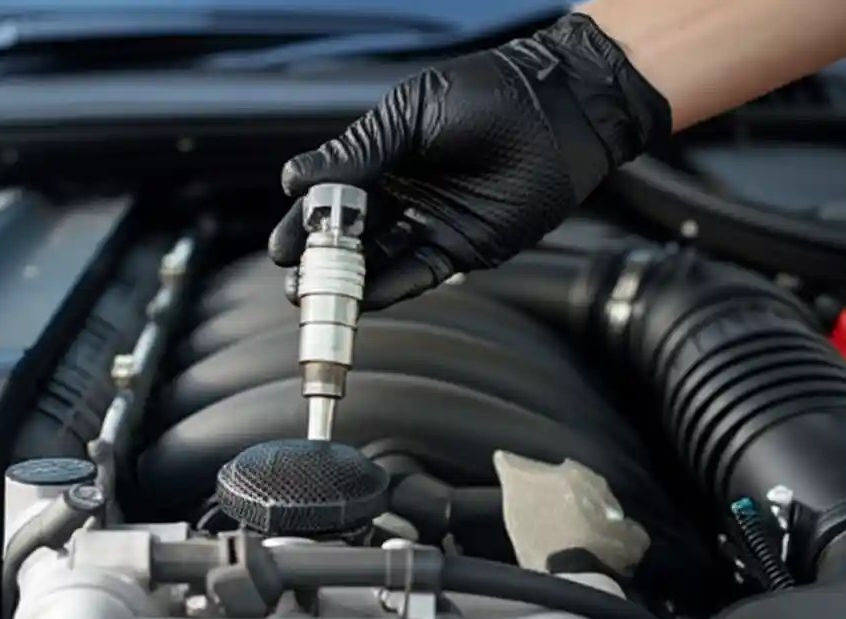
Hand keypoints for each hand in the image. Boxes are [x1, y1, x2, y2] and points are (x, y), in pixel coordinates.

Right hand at [269, 13, 670, 309]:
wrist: (560, 109)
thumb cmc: (491, 95)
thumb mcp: (411, 114)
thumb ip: (358, 151)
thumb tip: (295, 178)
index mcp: (383, 157)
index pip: (331, 196)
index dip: (305, 220)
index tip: (285, 243)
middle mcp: (403, 194)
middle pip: (349, 236)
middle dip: (319, 259)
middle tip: (295, 277)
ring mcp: (430, 223)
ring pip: (378, 261)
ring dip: (348, 282)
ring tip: (317, 295)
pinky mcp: (463, 248)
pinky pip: (418, 273)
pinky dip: (391, 287)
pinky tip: (365, 296)